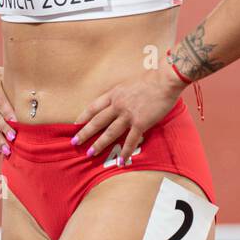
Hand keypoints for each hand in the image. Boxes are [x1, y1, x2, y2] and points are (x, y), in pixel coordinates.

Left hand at [70, 65, 186, 162]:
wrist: (165, 80)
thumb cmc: (152, 79)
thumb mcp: (130, 83)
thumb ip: (124, 93)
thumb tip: (122, 99)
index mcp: (115, 94)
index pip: (94, 107)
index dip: (84, 116)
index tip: (76, 123)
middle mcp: (118, 105)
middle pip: (97, 121)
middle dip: (85, 133)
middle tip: (75, 142)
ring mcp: (128, 115)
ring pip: (109, 133)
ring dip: (99, 144)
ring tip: (90, 153)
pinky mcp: (140, 123)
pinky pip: (130, 140)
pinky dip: (125, 151)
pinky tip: (121, 160)